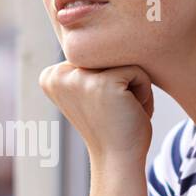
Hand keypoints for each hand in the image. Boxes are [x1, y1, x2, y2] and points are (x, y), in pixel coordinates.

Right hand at [38, 62, 153, 162]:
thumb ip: (90, 66)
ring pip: (124, 61)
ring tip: (123, 111)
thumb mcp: (91, 91)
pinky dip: (144, 94)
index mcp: (50, 76)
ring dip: (133, 87)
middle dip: (120, 81)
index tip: (101, 107)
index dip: (106, 80)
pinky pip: (139, 72)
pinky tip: (131, 113)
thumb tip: (104, 34)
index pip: (95, 55)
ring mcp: (80, 78)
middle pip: (108, 55)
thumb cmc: (111, 127)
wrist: (118, 161)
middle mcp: (59, 74)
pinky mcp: (104, 83)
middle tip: (114, 111)